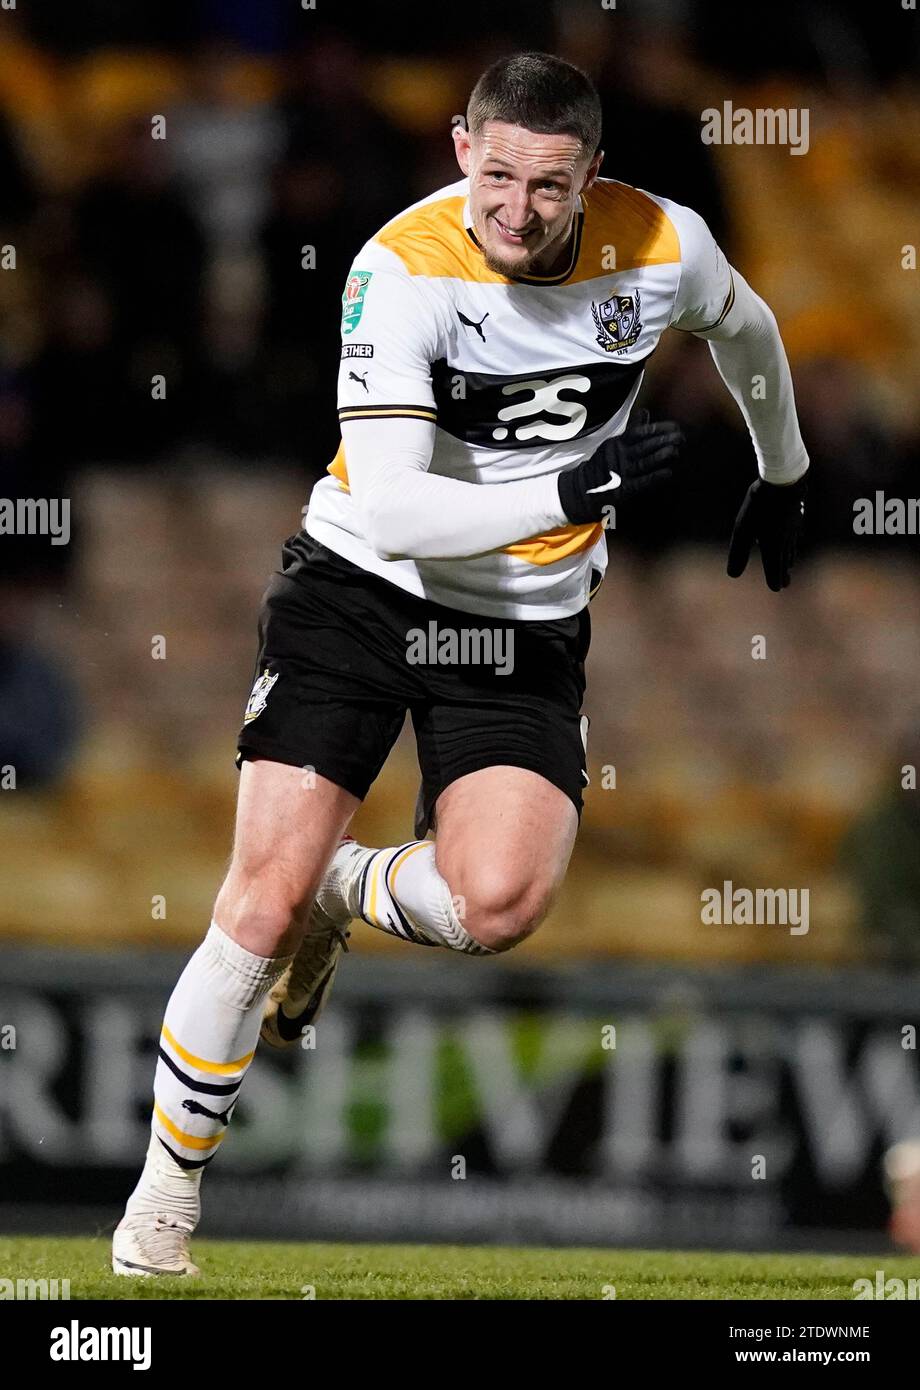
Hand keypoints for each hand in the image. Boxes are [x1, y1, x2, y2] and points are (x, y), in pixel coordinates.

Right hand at [557, 409, 683, 524]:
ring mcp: (621, 473)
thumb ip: (632, 429)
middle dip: (665, 440)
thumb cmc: (603, 464)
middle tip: (682, 438)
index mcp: (617, 443)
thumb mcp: (614, 443)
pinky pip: (642, 482)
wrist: (583, 489)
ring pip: (645, 462)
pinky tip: (668, 472)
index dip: (659, 428)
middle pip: (645, 446)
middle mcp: (619, 456)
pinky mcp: (624, 490)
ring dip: (662, 456)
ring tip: (676, 451)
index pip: (640, 432)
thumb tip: (646, 412)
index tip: (675, 427)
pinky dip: (655, 477)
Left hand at [727, 473, 806, 590]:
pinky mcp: (797, 516)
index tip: (776, 588)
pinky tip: (794, 538)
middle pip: (785, 561)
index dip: (775, 580)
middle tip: (786, 584)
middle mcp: (786, 542)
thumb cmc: (760, 507)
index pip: (775, 571)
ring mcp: (794, 529)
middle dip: (784, 573)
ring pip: (792, 547)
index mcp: (773, 548)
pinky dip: (793, 541)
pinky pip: (796, 533)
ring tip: (789, 565)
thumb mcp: (742, 530)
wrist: (784, 481)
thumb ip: (738, 553)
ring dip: (789, 558)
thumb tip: (732, 576)